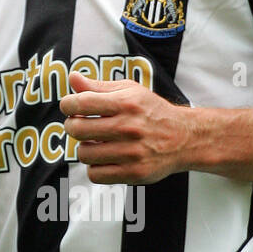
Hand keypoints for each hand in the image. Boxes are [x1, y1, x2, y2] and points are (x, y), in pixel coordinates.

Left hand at [59, 71, 189, 183]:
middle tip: (79, 126)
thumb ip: (99, 86)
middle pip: (77, 129)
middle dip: (72, 126)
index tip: (70, 108)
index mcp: (126, 103)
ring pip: (84, 154)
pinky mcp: (133, 173)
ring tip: (95, 144)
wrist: (184, 138)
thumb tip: (72, 77)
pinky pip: (95, 174)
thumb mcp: (130, 91)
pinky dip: (94, 167)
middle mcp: (129, 127)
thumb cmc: (152, 112)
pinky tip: (103, 159)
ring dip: (84, 148)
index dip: (68, 105)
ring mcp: (131, 152)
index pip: (81, 103)